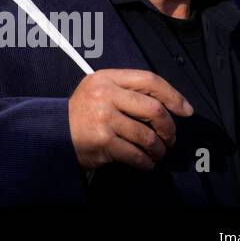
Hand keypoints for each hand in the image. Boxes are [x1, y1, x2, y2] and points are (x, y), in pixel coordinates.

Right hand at [68, 69, 192, 171]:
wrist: (53, 132)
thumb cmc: (82, 113)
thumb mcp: (99, 90)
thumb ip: (127, 90)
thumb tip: (168, 104)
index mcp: (107, 78)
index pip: (149, 79)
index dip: (173, 95)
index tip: (185, 110)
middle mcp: (105, 95)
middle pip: (154, 109)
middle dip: (169, 128)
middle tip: (169, 138)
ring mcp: (104, 119)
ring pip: (148, 136)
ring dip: (158, 149)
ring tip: (157, 153)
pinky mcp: (103, 142)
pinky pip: (136, 154)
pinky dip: (146, 162)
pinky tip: (145, 162)